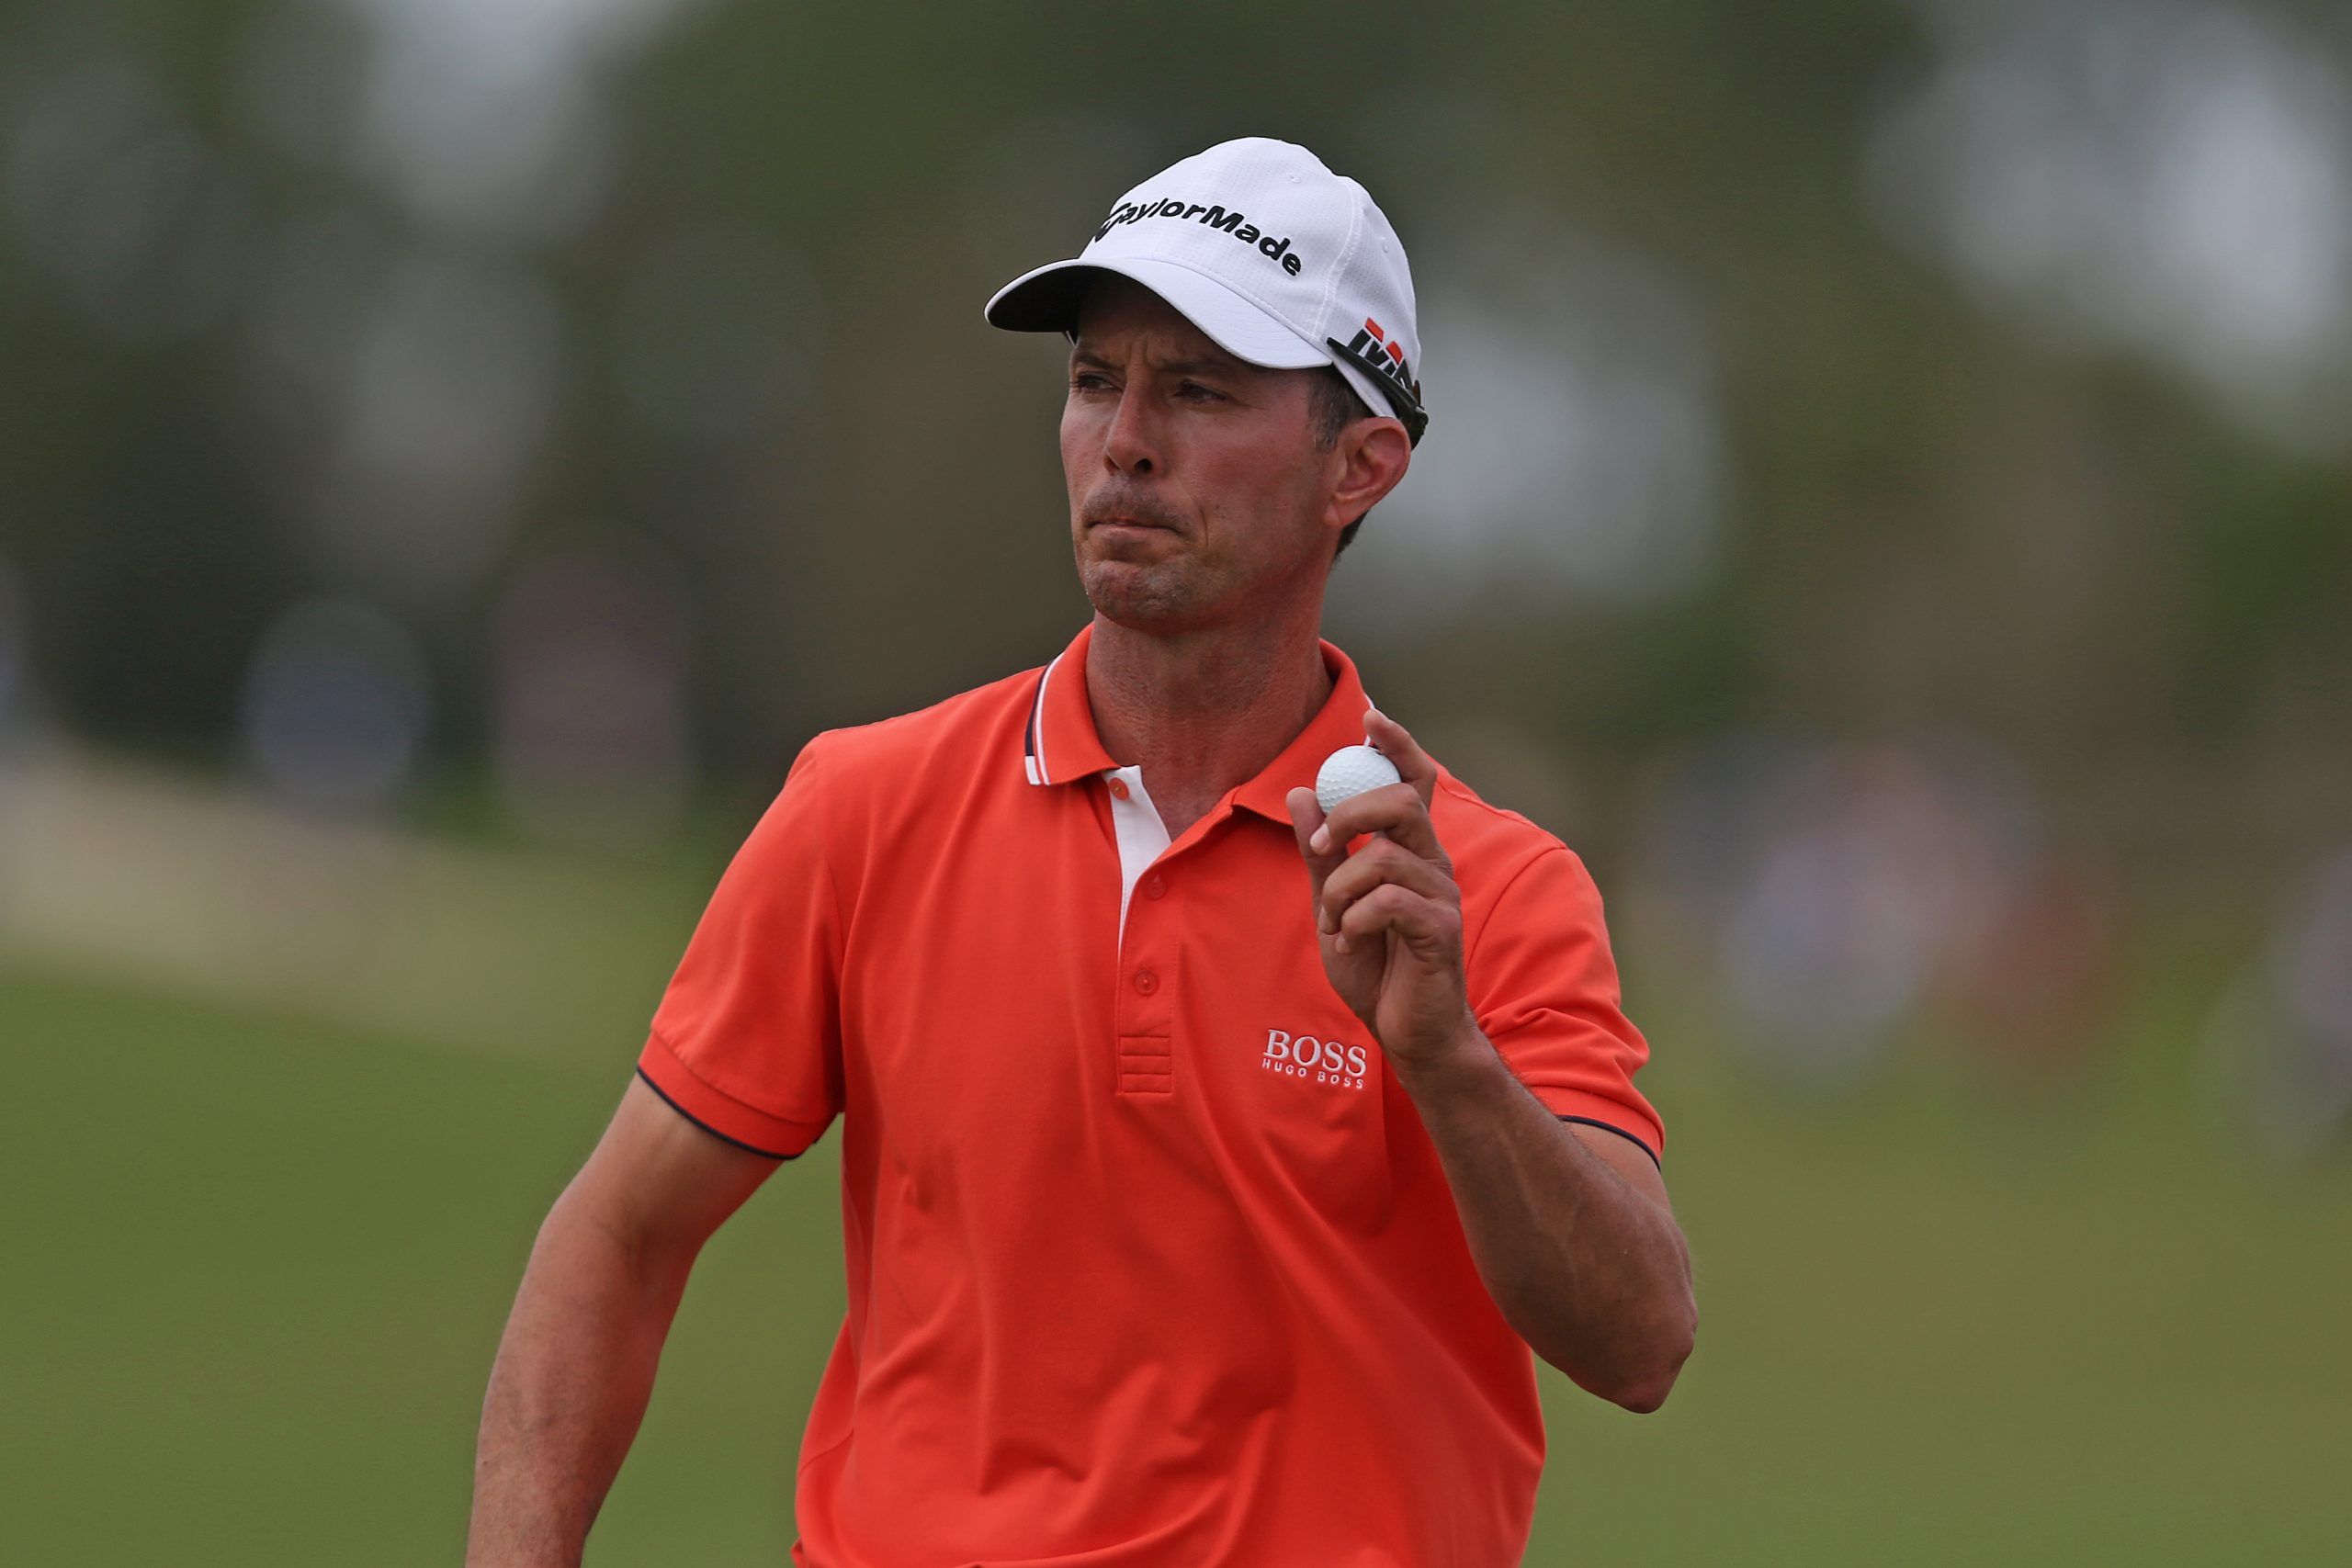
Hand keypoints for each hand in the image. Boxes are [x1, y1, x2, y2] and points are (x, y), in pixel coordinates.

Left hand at [1285, 708, 1479, 1071]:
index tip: (1370, 717)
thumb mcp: (1332, 903)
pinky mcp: (1440, 930)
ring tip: (1332, 922)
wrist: (1406, 1031)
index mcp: (1411, 851)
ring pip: (1384, 856)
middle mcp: (1434, 864)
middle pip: (1403, 802)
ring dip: (1339, 887)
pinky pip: (1388, 902)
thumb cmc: (1376, 967)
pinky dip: (1354, 919)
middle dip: (1349, 812)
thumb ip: (1319, 853)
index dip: (1398, 746)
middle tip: (1319, 843)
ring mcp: (1442, 896)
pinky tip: (1350, 941)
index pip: (1415, 782)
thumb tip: (1300, 791)